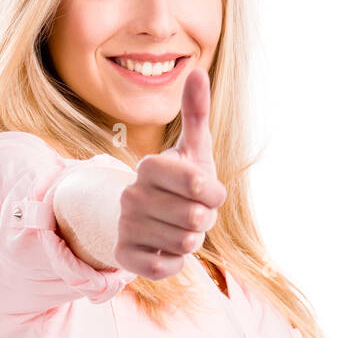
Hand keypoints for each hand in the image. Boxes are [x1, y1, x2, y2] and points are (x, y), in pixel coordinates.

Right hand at [113, 66, 226, 279]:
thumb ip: (196, 113)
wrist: (146, 219)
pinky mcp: (123, 255)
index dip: (214, 194)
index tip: (208, 192)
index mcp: (150, 166)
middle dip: (204, 221)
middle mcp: (131, 195)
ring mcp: (125, 226)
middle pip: (196, 218)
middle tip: (192, 214)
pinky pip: (165, 268)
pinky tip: (167, 250)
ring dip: (191, 242)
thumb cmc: (180, 182)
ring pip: (183, 244)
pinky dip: (175, 262)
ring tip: (179, 229)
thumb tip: (198, 70)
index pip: (200, 185)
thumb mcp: (192, 149)